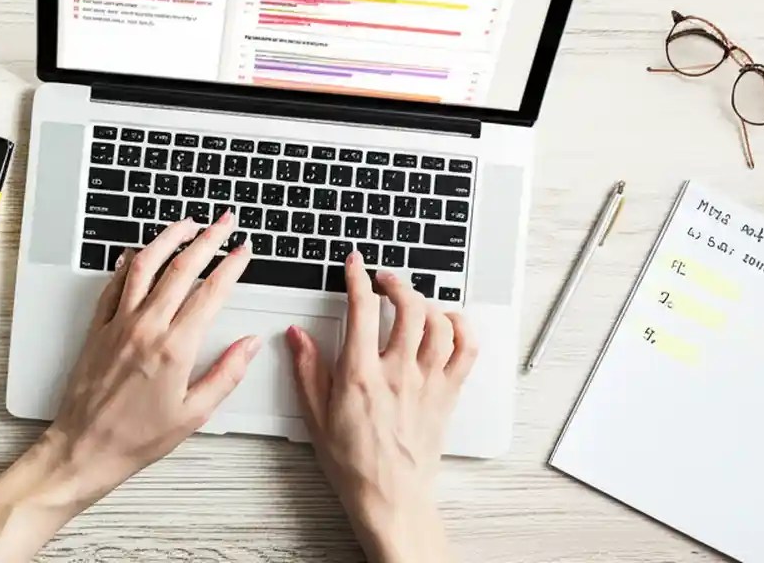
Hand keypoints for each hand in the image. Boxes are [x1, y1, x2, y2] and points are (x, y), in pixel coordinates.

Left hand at [0, 214, 259, 562]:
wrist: (84, 448)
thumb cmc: (136, 438)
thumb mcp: (194, 414)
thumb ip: (226, 374)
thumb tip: (250, 345)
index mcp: (174, 347)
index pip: (211, 292)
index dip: (231, 266)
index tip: (243, 251)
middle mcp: (145, 327)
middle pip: (182, 268)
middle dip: (208, 238)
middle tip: (224, 222)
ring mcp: (118, 324)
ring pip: (145, 265)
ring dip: (168, 238)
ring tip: (186, 224)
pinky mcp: (97, 329)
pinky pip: (114, 285)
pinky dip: (129, 263)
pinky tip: (137, 254)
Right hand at [287, 252, 477, 562]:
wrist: (390, 497)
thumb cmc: (353, 464)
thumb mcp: (315, 416)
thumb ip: (307, 370)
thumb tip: (297, 336)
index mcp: (361, 376)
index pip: (362, 310)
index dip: (357, 278)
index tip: (354, 265)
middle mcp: (398, 374)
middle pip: (408, 308)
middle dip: (396, 282)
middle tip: (384, 278)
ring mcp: (428, 382)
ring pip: (438, 324)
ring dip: (426, 302)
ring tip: (412, 298)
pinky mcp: (448, 393)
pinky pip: (466, 350)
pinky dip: (461, 327)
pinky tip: (448, 321)